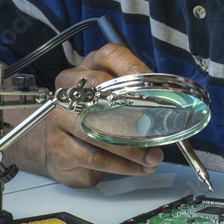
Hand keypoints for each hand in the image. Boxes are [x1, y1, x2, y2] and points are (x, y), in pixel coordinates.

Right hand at [16, 43, 163, 187]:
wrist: (62, 150)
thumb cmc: (94, 120)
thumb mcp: (113, 100)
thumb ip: (136, 95)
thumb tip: (166, 102)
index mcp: (89, 68)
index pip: (110, 56)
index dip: (135, 69)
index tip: (156, 89)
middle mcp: (71, 88)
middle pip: (102, 91)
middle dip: (134, 113)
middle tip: (155, 129)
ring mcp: (59, 116)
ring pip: (99, 129)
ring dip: (132, 148)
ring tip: (152, 156)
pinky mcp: (57, 144)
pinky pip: (95, 156)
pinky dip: (122, 164)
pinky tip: (138, 167)